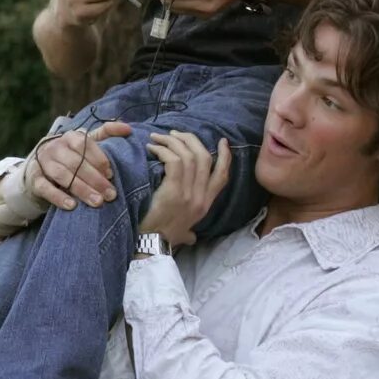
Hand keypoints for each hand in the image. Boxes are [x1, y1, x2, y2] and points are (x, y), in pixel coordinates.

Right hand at [27, 121, 132, 209]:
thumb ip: (106, 134)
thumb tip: (128, 129)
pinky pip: (45, 188)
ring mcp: (42, 163)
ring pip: (62, 175)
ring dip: (81, 189)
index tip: (111, 174)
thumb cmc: (71, 156)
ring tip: (97, 202)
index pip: (83, 144)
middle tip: (110, 194)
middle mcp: (54, 147)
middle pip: (75, 162)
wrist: (40, 169)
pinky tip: (72, 206)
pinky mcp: (34, 179)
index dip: (98, 159)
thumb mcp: (87, 144)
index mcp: (70, 137)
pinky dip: (58, 197)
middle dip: (95, 179)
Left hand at [139, 132, 230, 248]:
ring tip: (158, 136)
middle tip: (175, 133)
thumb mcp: (184, 235)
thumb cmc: (164, 238)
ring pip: (189, 155)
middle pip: (205, 157)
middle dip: (191, 140)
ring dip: (173, 141)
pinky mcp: (173, 191)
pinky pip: (173, 161)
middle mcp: (201, 197)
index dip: (225, 156)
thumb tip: (191, 236)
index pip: (223, 175)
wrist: (153, 246)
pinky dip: (163, 150)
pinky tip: (152, 148)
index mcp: (206, 203)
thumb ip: (190, 232)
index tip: (222, 141)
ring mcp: (189, 193)